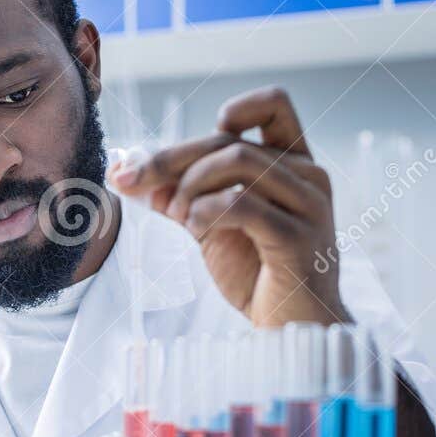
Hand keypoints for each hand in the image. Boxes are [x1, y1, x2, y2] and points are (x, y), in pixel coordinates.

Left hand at [111, 86, 350, 327]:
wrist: (293, 332)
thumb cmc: (259, 277)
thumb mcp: (212, 225)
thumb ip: (179, 195)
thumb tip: (126, 170)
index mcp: (295, 166)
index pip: (274, 104)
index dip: (232, 110)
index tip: (192, 147)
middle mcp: (309, 177)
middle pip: (229, 141)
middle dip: (170, 159)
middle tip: (133, 183)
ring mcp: (309, 206)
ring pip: (237, 161)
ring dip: (189, 186)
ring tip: (176, 216)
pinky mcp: (297, 238)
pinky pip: (242, 203)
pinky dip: (205, 210)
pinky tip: (193, 227)